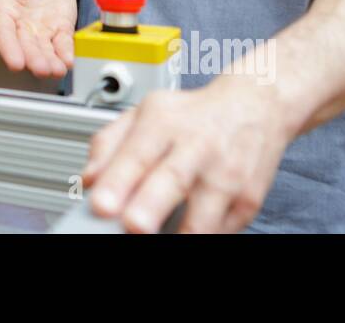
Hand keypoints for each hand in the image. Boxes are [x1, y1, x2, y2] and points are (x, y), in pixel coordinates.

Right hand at [0, 0, 76, 77]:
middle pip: (25, 47)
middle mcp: (19, 26)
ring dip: (50, 61)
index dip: (9, 48)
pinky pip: (62, 43)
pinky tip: (68, 60)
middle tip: (41, 69)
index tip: (15, 63)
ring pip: (44, 50)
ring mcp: (40, 31)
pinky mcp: (59, 29)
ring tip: (56, 70)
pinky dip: (66, 52)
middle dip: (33, 59)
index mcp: (1, 12)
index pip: (3, 33)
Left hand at [82, 75, 292, 232]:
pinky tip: (187, 233)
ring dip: (182, 234)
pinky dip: (204, 236)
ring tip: (163, 238)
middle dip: (149, 207)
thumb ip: (110, 143)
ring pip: (203, 216)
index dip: (118, 181)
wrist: (255, 105)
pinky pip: (222, 231)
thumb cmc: (193, 115)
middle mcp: (197, 147)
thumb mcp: (146, 112)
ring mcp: (226, 175)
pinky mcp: (248, 201)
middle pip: (172, 180)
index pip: (137, 153)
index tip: (101, 205)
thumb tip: (89, 179)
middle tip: (133, 226)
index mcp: (164, 123)